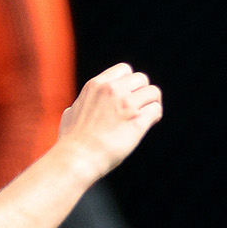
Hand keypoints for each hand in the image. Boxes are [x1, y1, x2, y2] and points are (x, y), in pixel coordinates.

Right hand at [56, 63, 162, 178]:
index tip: (128, 95)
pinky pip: (155, 110)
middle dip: (142, 92)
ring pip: (153, 92)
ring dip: (152, 103)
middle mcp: (113, 90)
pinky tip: (149, 124)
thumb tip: (76, 109)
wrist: (77, 158)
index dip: (130, 82)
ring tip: (147, 115)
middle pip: (142, 79)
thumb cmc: (71, 141)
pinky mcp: (137, 122)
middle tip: (139, 107)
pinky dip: (155, 116)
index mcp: (97, 85)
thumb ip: (80, 106)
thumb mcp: (70, 114)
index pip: (124, 69)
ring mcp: (126, 105)